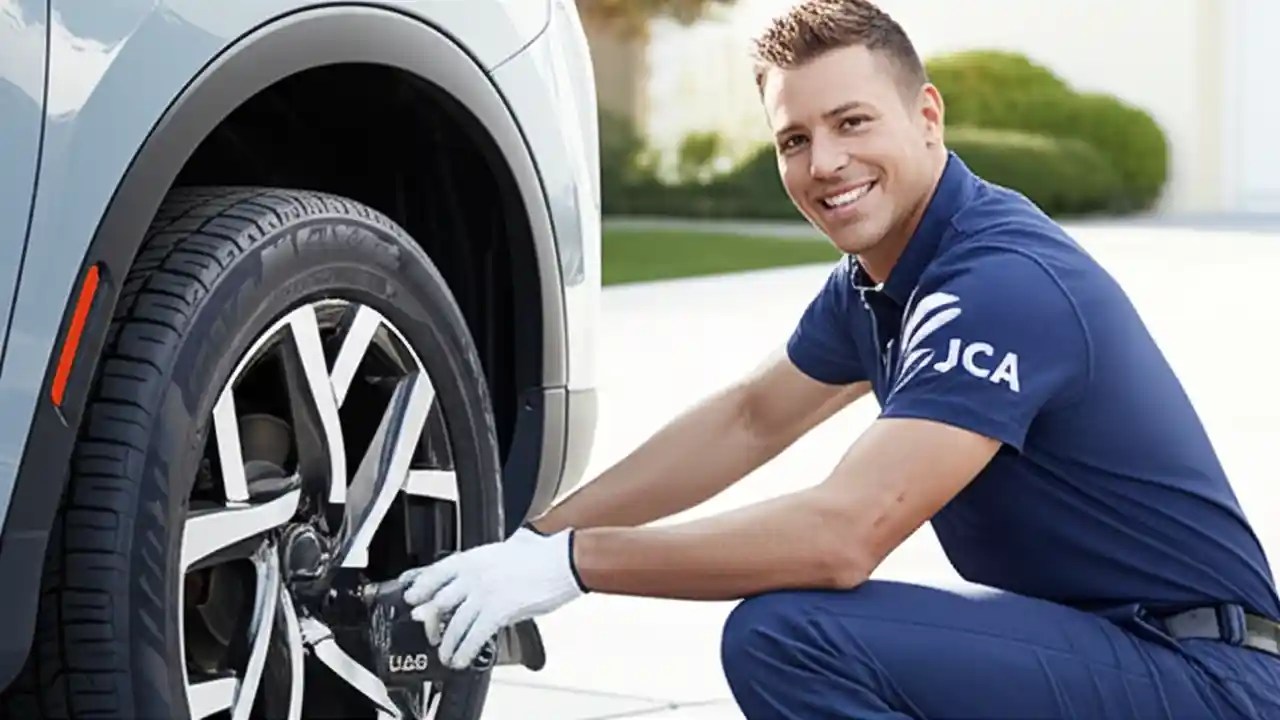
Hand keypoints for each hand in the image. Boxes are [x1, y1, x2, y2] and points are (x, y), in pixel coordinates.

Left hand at [400, 525, 587, 668]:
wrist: (563, 560)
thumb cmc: (541, 554)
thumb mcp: (505, 548)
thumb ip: (486, 559)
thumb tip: (478, 568)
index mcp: (473, 557)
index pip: (435, 573)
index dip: (420, 588)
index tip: (413, 599)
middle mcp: (473, 575)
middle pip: (439, 603)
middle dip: (432, 624)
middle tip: (432, 634)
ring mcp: (484, 593)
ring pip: (454, 624)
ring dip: (447, 645)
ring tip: (447, 655)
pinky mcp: (498, 611)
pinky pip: (474, 636)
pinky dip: (464, 651)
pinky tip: (462, 659)